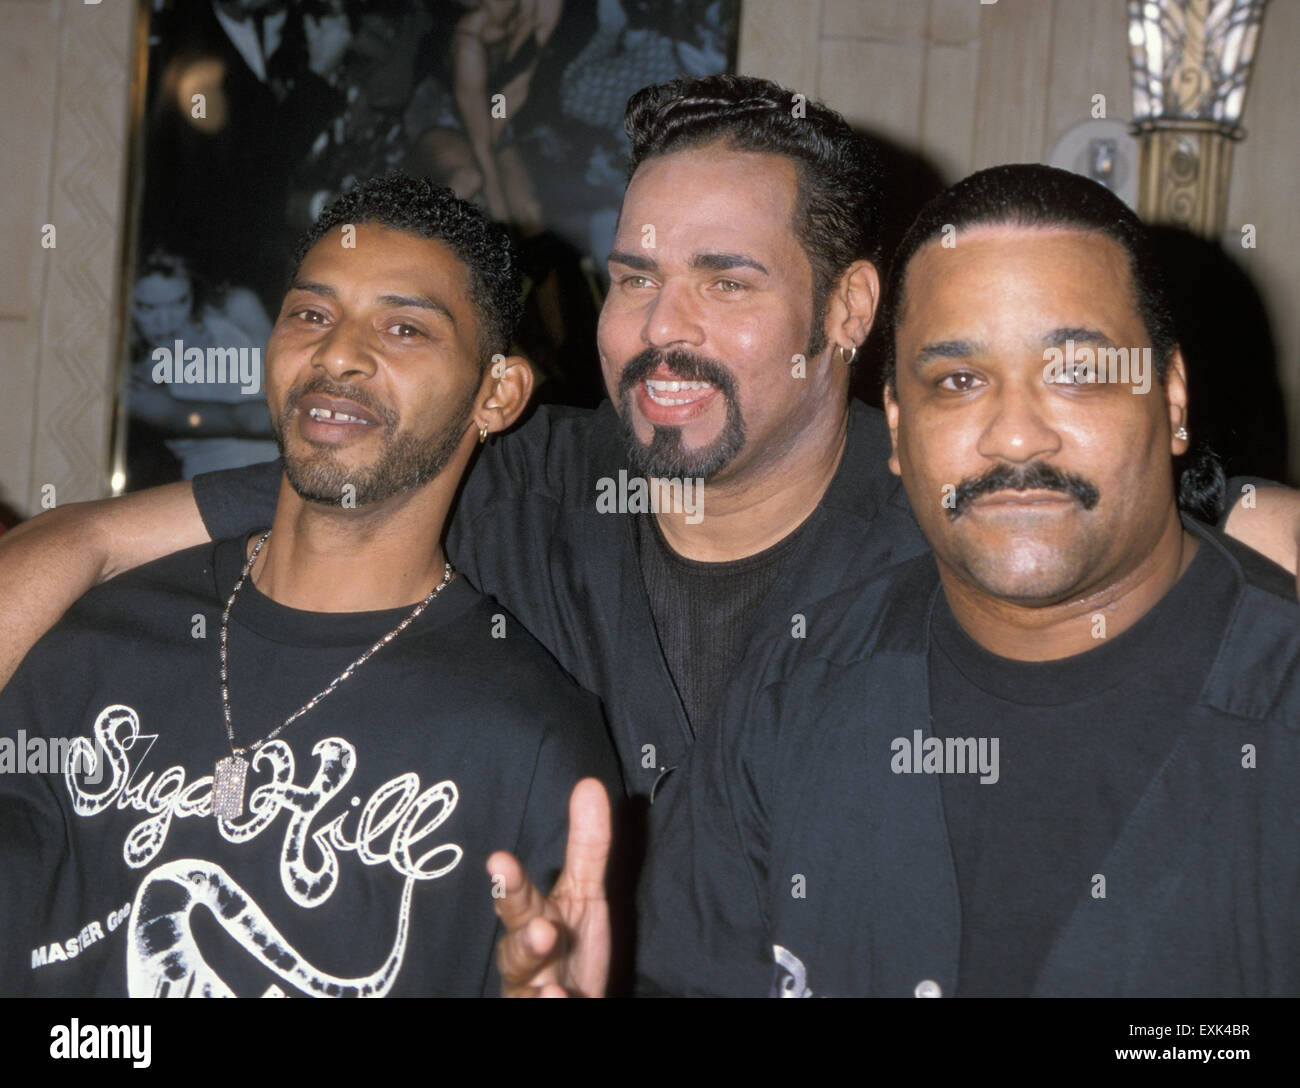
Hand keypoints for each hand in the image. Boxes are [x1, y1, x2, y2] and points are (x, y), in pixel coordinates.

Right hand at [488, 778, 610, 997]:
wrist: (574, 999)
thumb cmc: (571, 946)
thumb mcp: (585, 895)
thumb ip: (586, 847)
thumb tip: (590, 784)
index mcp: (533, 921)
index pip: (518, 900)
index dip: (510, 884)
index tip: (500, 860)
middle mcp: (526, 962)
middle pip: (515, 953)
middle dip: (524, 942)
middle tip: (542, 930)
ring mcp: (532, 996)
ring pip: (524, 995)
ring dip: (539, 993)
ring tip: (555, 989)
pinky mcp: (546, 1016)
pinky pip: (548, 1020)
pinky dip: (555, 1012)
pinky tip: (563, 1002)